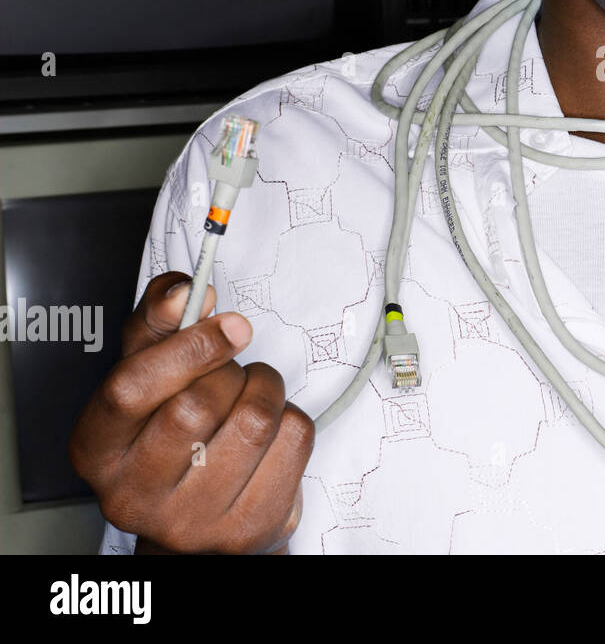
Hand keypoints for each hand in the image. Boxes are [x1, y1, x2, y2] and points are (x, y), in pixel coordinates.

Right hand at [69, 271, 313, 554]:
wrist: (197, 523)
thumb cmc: (169, 434)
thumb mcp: (148, 375)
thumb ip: (158, 323)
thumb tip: (186, 292)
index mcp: (97, 449)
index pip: (130, 390)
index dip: (185, 347)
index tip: (228, 323)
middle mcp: (134, 495)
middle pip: (198, 403)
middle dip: (229, 372)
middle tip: (231, 374)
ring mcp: (193, 520)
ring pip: (254, 420)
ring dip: (266, 389)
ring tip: (252, 396)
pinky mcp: (250, 527)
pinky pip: (293, 441)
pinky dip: (291, 419)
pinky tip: (270, 433)